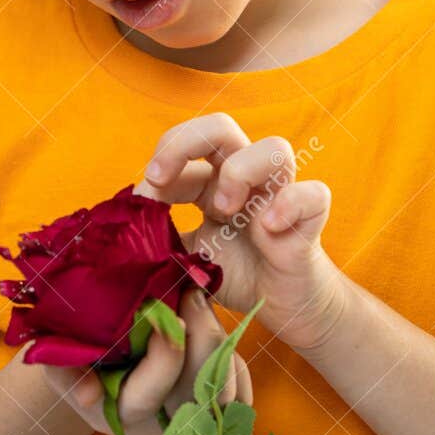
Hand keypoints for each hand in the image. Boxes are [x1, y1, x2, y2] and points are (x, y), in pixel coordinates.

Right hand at [39, 289, 253, 434]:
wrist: (105, 354)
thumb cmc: (81, 351)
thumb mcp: (59, 354)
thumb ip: (64, 368)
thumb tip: (90, 396)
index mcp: (117, 415)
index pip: (143, 400)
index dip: (160, 361)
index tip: (167, 317)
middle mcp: (157, 428)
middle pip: (193, 399)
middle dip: (199, 341)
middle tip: (192, 295)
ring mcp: (191, 424)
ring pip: (222, 397)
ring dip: (217, 345)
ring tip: (200, 303)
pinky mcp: (219, 411)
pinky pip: (241, 395)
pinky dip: (233, 362)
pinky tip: (214, 329)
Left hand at [136, 112, 350, 354]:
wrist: (284, 307)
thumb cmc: (237, 274)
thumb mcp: (185, 258)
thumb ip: (158, 242)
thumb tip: (120, 232)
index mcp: (212, 182)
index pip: (182, 150)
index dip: (158, 166)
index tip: (140, 201)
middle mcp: (245, 179)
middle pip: (221, 127)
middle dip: (185, 142)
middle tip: (161, 179)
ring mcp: (279, 196)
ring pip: (275, 147)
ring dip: (242, 170)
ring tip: (226, 208)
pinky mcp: (309, 220)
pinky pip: (314, 193)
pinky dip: (291, 203)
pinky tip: (269, 228)